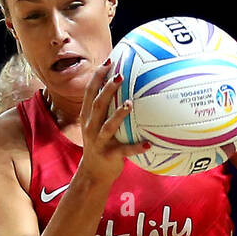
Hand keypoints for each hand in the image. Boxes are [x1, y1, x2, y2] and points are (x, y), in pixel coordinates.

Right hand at [77, 61, 152, 186]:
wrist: (93, 173)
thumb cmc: (100, 144)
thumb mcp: (97, 125)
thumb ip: (105, 109)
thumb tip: (122, 86)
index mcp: (87, 117)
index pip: (90, 93)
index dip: (97, 77)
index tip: (108, 62)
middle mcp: (91, 127)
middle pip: (98, 105)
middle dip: (107, 90)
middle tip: (120, 76)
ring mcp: (99, 142)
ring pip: (108, 126)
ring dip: (118, 114)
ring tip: (130, 104)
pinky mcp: (109, 155)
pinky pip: (124, 151)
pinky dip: (136, 147)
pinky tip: (148, 144)